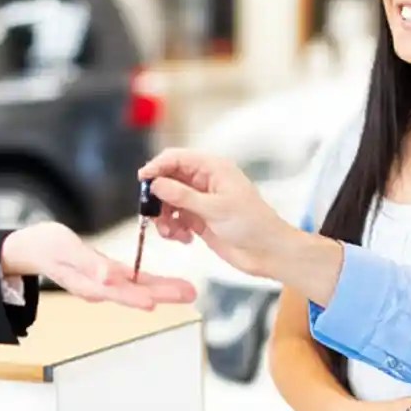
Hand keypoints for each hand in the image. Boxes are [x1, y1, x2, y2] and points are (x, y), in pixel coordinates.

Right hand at [1, 222, 196, 309]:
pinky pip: (133, 282)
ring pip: (137, 289)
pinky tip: (165, 285)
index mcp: (89, 283)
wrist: (33, 249)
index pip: (119, 291)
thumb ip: (88, 264)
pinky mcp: (106, 276)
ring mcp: (103, 284)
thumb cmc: (46, 246)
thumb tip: (108, 278)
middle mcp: (99, 288)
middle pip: (135, 293)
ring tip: (187, 290)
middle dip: (163, 294)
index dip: (138, 296)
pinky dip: (150, 283)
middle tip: (190, 293)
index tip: (157, 301)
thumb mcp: (64, 249)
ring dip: (162, 290)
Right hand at [137, 148, 296, 276]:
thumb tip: (156, 183)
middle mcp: (205, 181)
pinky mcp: (199, 220)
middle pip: (168, 180)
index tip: (142, 180)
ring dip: (164, 217)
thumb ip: (183, 196)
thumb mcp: (215, 209)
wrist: (268, 252)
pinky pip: (175, 219)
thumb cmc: (252, 224)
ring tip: (172, 233)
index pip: (177, 158)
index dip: (157, 166)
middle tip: (154, 215)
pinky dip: (173, 228)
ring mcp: (201, 201)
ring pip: (168, 201)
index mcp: (213, 168)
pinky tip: (184, 239)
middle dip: (158, 198)